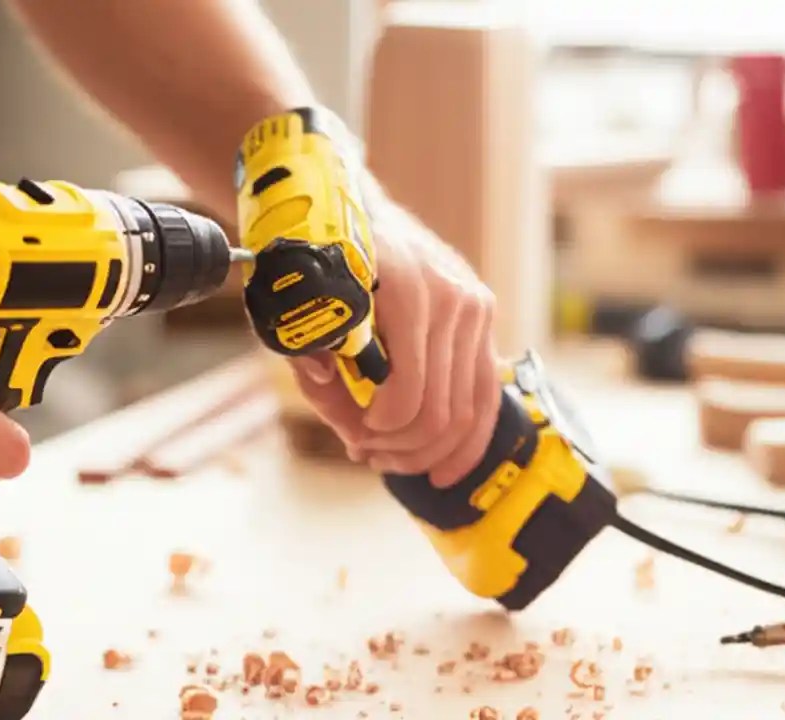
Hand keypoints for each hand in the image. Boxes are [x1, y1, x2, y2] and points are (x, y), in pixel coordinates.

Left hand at [288, 198, 501, 487]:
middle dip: (403, 448)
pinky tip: (445, 468)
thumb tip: (345, 415)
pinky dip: (467, 438)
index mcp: (406, 293)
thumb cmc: (321, 260)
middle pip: (441, 410)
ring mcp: (474, 305)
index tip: (355, 437)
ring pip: (469, 408)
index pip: (409, 394)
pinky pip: (485, 391)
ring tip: (393, 460)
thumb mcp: (300, 305)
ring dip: (430, 450)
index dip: (381, 430)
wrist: (354, 205)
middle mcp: (451, 297)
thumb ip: (312, 358)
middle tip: (368, 455)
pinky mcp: (483, 312)